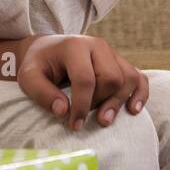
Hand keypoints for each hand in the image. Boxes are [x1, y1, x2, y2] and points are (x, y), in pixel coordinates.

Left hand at [15, 35, 149, 130]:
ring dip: (119, 102)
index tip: (74, 125)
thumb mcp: (29, 77)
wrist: (47, 50)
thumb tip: (64, 111)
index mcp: (75, 46)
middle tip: (86, 118)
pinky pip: (139, 77)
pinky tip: (133, 110)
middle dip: (100, 103)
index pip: (86, 79)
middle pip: (112, 78)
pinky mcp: (120, 62)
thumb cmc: (39, 65)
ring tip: (104, 119)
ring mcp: (112, 53)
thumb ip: (42, 93)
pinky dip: (140, 94)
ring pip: (128, 78)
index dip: (82, 106)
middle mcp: (98, 45)